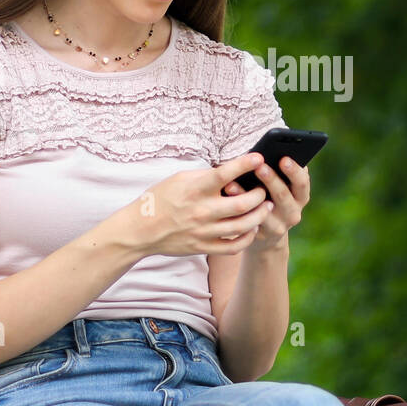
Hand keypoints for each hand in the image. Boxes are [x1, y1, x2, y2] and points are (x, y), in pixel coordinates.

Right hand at [130, 153, 272, 257]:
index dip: (244, 165)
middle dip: (259, 195)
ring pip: (242, 226)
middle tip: (264, 189)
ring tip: (266, 207)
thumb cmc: (161, 199)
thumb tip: (232, 169)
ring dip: (259, 216)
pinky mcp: (203, 247)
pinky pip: (234, 246)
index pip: (224, 175)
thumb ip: (206, 175)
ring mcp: (203, 231)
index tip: (259, 158)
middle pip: (241, 204)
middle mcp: (200, 211)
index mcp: (194, 189)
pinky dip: (247, 237)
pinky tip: (252, 228)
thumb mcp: (179, 178)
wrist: (140, 229)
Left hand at [221, 156, 310, 252]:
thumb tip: (265, 153)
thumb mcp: (283, 186)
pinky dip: (237, 206)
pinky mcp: (260, 235)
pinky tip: (228, 192)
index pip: (302, 183)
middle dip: (272, 180)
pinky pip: (248, 220)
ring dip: (249, 195)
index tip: (284, 158)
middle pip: (284, 196)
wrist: (267, 233)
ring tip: (235, 181)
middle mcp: (293, 213)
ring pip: (264, 211)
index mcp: (300, 197)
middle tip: (260, 167)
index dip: (295, 171)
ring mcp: (278, 226)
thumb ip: (280, 172)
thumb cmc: (272, 197)